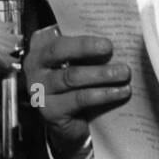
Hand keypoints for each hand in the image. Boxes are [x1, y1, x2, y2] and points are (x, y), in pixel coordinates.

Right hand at [23, 26, 131, 158]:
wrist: (73, 125)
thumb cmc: (78, 87)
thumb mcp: (81, 63)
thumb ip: (89, 50)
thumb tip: (117, 38)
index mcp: (41, 47)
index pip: (58, 34)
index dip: (80, 34)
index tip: (104, 36)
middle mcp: (34, 66)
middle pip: (58, 51)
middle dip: (86, 47)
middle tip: (110, 48)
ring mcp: (39, 89)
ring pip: (71, 76)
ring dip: (101, 73)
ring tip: (123, 73)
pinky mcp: (49, 110)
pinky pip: (78, 98)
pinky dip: (102, 94)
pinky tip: (119, 92)